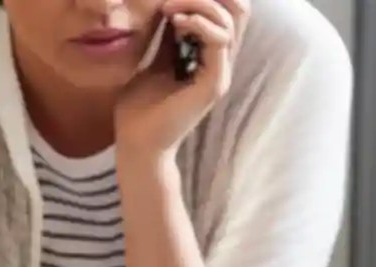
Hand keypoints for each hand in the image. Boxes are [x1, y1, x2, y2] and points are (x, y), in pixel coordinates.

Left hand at [115, 0, 249, 161]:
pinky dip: (199, 25)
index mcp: (209, 55)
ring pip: (231, 21)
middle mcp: (221, 61)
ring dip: (200, 4)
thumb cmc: (140, 109)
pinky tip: (175, 22)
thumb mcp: (152, 62)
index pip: (227, 10)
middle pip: (239, 10)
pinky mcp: (214, 84)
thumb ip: (165, 37)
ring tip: (168, 6)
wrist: (136, 144)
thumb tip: (168, 7)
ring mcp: (220, 72)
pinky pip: (220, 42)